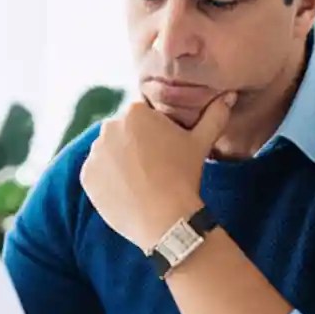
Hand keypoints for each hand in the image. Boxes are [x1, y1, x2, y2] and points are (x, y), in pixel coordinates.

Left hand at [80, 91, 235, 249]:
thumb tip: (228, 95)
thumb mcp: (201, 143)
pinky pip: (97, 174)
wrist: (165, 218)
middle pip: (123, 133)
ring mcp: (95, 152)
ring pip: (109, 153)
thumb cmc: (184, 176)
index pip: (142, 116)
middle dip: (134, 145)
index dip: (154, 133)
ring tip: (141, 181)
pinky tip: (128, 192)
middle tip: (154, 168)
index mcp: (135, 112)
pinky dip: (108, 181)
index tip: (164, 150)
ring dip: (120, 162)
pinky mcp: (86, 176)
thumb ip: (214, 115)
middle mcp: (109, 127)